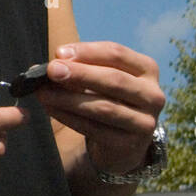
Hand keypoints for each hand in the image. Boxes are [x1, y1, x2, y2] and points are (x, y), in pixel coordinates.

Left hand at [36, 41, 164, 175]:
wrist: (121, 141)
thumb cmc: (107, 97)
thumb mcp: (99, 78)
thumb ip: (80, 68)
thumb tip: (51, 66)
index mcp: (147, 69)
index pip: (117, 54)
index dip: (87, 51)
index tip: (59, 52)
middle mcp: (153, 94)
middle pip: (114, 79)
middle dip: (79, 74)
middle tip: (51, 70)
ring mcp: (145, 122)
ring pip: (105, 107)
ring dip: (69, 99)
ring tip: (43, 93)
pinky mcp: (130, 144)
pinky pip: (95, 129)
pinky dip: (69, 117)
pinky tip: (50, 108)